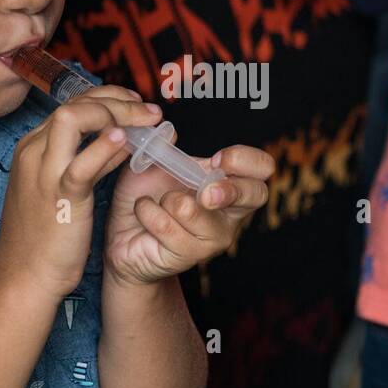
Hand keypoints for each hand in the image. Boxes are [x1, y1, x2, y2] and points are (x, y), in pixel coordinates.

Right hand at [0, 85, 164, 297]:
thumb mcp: (62, 189)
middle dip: (117, 100)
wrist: (24, 276)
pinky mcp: (60, 197)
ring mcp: (44, 173)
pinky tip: (126, 142)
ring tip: (144, 122)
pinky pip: (81, 163)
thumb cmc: (45, 237)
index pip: (71, 103)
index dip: (108, 97)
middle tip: (150, 111)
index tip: (136, 104)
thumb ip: (87, 159)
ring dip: (114, 113)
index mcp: (33, 148)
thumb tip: (120, 138)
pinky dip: (104, 147)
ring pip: (72, 119)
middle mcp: (34, 152)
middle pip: (74, 104)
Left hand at [105, 143, 273, 285]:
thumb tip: (170, 132)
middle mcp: (229, 213)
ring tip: (156, 202)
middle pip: (258, 194)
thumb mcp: (154, 166)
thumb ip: (164, 148)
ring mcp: (212, 238)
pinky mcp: (189, 255)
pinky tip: (144, 212)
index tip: (217, 159)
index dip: (245, 159)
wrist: (124, 237)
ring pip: (193, 210)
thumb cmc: (147, 199)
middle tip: (204, 192)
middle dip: (229, 189)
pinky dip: (147, 210)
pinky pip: (166, 224)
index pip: (262, 168)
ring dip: (165, 199)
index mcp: (228, 183)